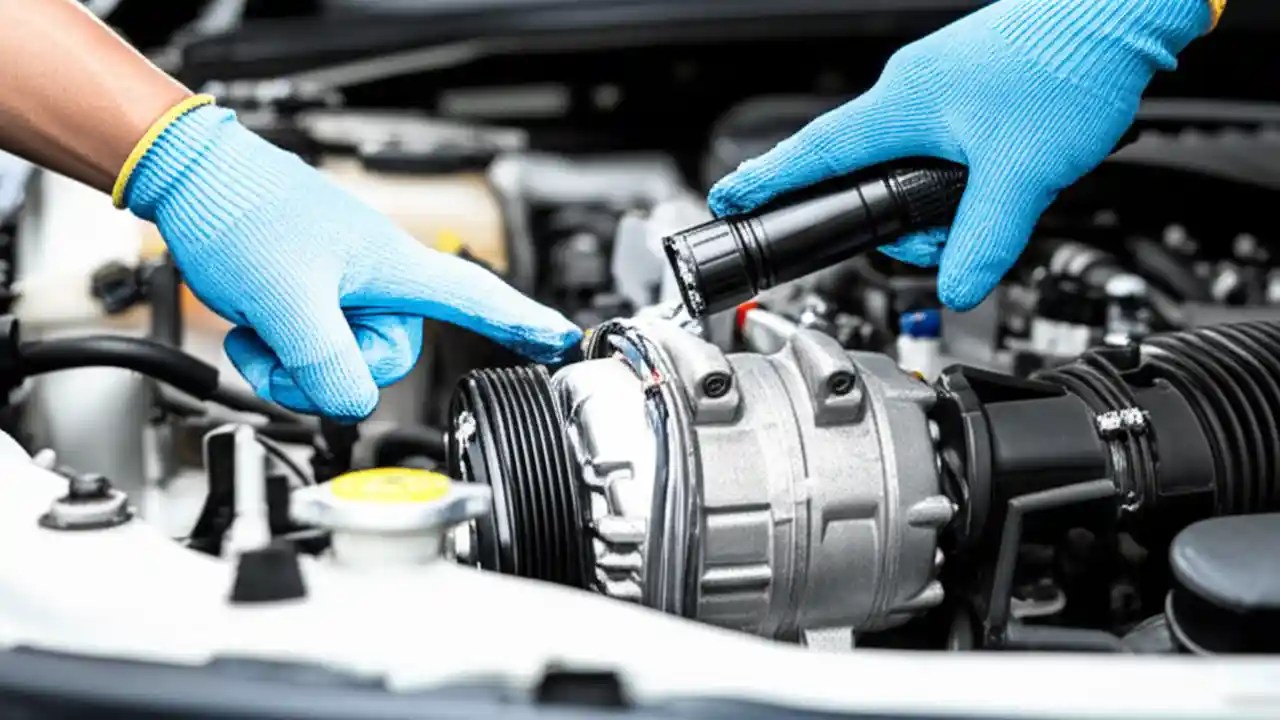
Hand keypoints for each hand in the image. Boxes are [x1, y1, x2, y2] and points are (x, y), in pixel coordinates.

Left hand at [125, 105, 580, 420]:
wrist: (189, 180)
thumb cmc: (242, 210)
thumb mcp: (286, 300)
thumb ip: (326, 365)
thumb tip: (350, 406)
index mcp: (394, 268)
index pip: (477, 300)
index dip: (522, 325)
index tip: (561, 341)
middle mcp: (377, 281)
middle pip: (386, 361)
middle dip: (330, 368)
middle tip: (288, 344)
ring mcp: (342, 291)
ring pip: (341, 363)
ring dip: (295, 364)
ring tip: (262, 331)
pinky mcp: (310, 299)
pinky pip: (311, 351)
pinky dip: (278, 354)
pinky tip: (253, 329)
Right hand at [708, 0, 1210, 309]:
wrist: (1120, 15)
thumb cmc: (1069, 65)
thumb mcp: (1023, 176)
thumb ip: (983, 241)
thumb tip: (959, 286)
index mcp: (903, 105)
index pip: (816, 152)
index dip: (769, 181)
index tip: (730, 198)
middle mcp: (912, 90)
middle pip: (870, 174)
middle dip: (901, 220)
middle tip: (943, 240)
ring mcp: (941, 86)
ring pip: (911, 164)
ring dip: (942, 200)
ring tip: (995, 201)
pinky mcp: (970, 88)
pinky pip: (942, 145)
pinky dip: (961, 176)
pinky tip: (1003, 178)